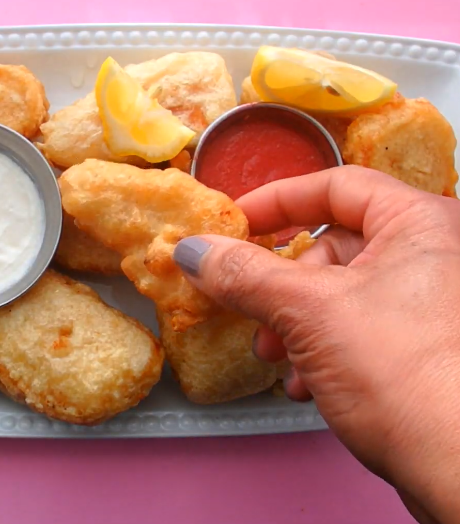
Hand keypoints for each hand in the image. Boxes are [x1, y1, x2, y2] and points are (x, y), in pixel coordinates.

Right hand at [173, 166, 459, 523]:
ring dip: (294, 325)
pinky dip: (321, 351)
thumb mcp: (310, 312)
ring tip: (280, 358)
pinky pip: (357, 329)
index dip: (276, 200)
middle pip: (333, 247)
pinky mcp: (422, 348)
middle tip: (251, 312)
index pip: (336, 186)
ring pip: (339, 295)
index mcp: (420, 224)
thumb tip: (193, 250)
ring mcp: (430, 304)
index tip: (233, 222)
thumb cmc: (410, 377)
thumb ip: (245, 274)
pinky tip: (308, 384)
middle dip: (281, 285)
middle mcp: (432, 256)